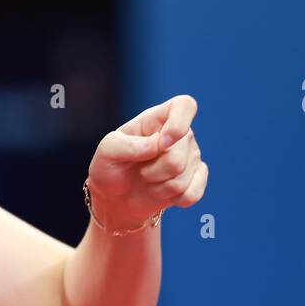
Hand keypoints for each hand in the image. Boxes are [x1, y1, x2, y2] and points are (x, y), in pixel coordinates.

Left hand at [86, 95, 208, 230]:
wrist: (116, 197)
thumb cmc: (112, 167)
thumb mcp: (107, 152)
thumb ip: (127, 145)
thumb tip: (157, 145)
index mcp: (159, 118)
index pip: (185, 106)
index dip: (179, 124)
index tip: (163, 142)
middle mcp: (181, 135)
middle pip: (177, 158)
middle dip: (152, 172)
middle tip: (140, 171)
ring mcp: (192, 156)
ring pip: (182, 178)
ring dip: (159, 187)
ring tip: (149, 181)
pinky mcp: (197, 179)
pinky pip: (192, 194)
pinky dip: (173, 199)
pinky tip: (162, 192)